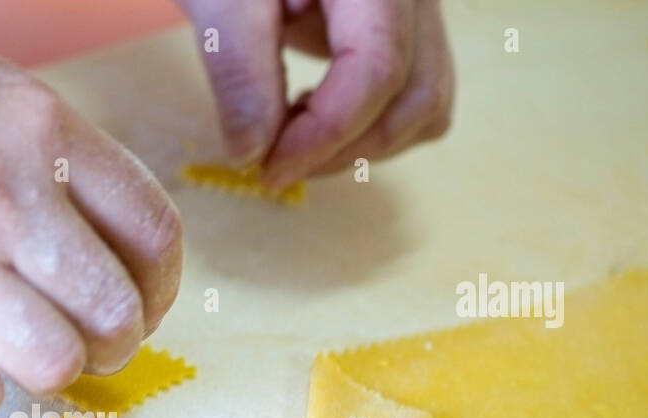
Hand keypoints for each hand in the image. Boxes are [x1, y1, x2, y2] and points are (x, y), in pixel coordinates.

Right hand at [0, 9, 182, 417]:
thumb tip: (104, 248)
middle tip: (81, 337)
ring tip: (15, 348)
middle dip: (113, 340)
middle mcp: (7, 200)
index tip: (137, 301)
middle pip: (117, 314)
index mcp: (43, 133)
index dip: (158, 286)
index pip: (154, 235)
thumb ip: (56, 164)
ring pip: (57, 364)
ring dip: (47, 368)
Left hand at [178, 0, 453, 188]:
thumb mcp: (221, 1)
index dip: (325, 135)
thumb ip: (238, 71)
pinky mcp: (410, 32)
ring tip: (288, 136)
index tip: (265, 170)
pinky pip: (419, 99)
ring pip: (426, 107)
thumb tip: (252, 154)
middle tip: (269, 164)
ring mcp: (421, 11)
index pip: (377, 69)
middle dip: (341, 149)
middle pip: (415, 97)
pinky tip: (313, 116)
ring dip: (358, 147)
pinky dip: (372, 130)